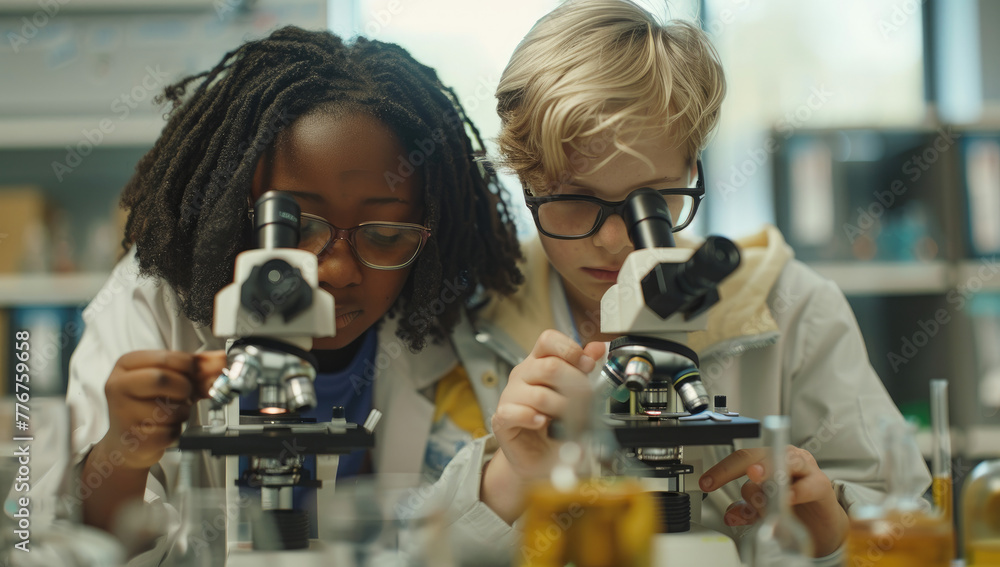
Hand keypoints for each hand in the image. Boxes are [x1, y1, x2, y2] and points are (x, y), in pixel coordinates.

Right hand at [98, 350, 226, 469]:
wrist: (128, 442)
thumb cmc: (149, 404)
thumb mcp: (171, 379)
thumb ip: (196, 368)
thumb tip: (221, 359)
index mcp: (127, 365)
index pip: (167, 357)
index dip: (190, 366)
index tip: (196, 373)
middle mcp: (118, 386)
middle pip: (163, 379)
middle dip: (184, 389)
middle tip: (184, 395)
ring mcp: (123, 413)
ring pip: (169, 409)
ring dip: (181, 412)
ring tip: (170, 413)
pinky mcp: (133, 438)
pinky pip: (170, 431)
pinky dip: (176, 431)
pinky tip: (164, 429)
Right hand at [491, 330, 604, 480]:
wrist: (539, 455)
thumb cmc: (555, 423)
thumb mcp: (573, 393)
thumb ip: (582, 369)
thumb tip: (598, 348)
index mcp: (538, 362)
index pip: (548, 340)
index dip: (570, 349)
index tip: (587, 366)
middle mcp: (522, 375)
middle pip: (549, 367)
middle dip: (574, 386)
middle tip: (584, 403)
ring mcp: (510, 396)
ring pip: (539, 395)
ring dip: (559, 410)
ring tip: (566, 421)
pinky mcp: (502, 418)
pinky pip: (515, 413)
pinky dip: (532, 419)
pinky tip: (542, 424)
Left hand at [699, 446, 848, 556]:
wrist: (819, 523)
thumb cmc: (791, 507)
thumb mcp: (764, 508)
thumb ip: (748, 508)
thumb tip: (730, 514)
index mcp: (767, 461)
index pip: (740, 459)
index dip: (722, 470)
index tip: (707, 483)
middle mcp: (783, 459)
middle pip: (757, 456)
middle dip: (742, 466)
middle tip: (738, 475)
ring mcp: (803, 469)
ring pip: (784, 462)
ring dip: (770, 472)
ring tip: (759, 482)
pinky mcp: (821, 485)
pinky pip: (808, 485)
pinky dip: (797, 491)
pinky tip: (788, 498)